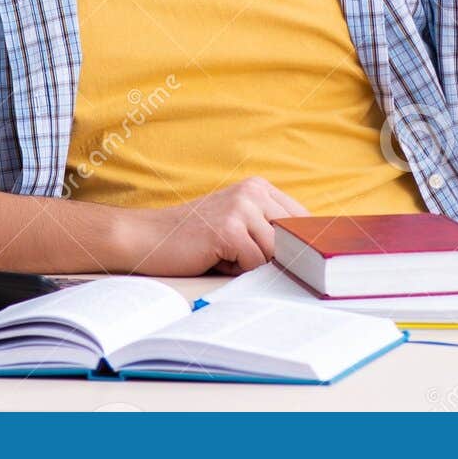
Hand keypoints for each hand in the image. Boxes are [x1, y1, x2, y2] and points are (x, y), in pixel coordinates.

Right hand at [119, 176, 309, 275]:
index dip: (303, 244)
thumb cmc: (194, 238)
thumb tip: (308, 254)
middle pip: (291, 237)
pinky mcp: (229, 230)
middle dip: (279, 258)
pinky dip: (238, 271)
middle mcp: (253, 191)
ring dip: (253, 266)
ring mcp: (241, 208)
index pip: (302, 218)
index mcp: (258, 187)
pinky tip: (215, 259)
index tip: (306, 263)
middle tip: (251, 263)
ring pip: (274, 253)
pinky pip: (254, 264)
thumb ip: (268, 229)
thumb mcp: (237, 223)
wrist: (149, 236)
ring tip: (226, 257)